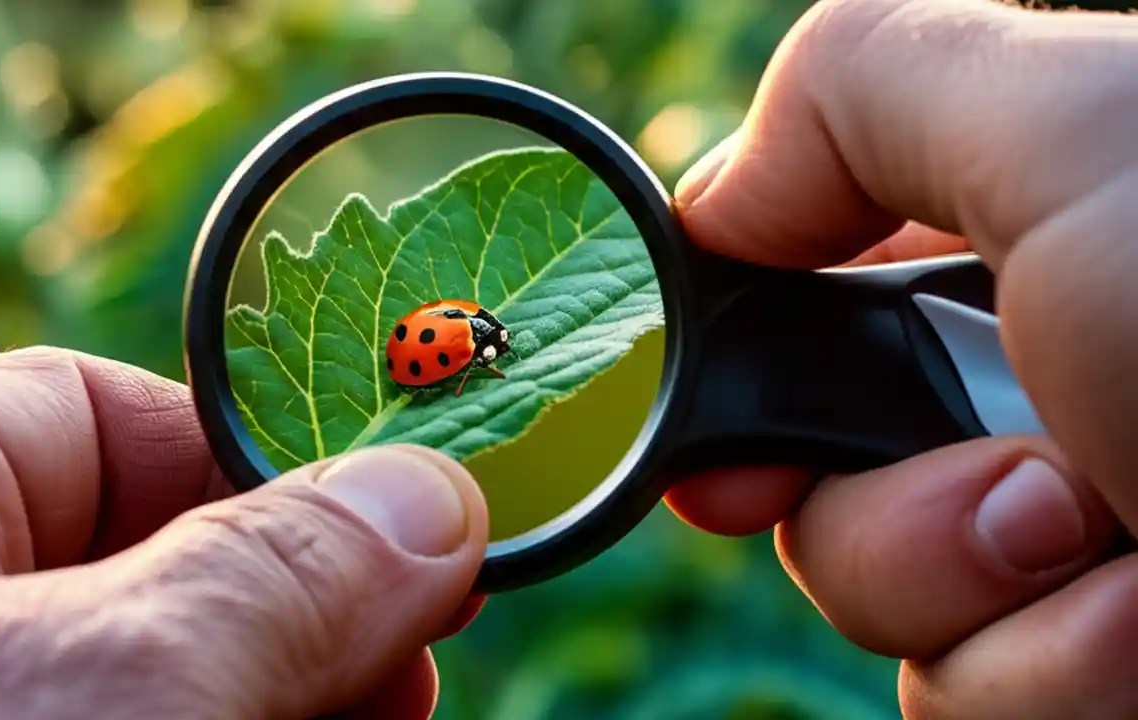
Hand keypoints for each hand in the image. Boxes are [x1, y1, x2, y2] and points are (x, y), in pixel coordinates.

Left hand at [0, 347, 487, 718]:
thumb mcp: (98, 685)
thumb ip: (268, 578)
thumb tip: (433, 499)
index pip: (94, 416)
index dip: (262, 452)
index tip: (399, 515)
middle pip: (163, 560)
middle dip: (314, 604)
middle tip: (416, 660)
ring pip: (177, 673)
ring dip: (310, 682)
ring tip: (397, 712)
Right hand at [669, 0, 1137, 716]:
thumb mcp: (1087, 122)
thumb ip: (862, 92)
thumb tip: (716, 204)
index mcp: (1022, 264)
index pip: (811, 327)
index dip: (740, 395)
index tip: (724, 463)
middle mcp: (1045, 407)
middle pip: (832, 502)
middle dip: (897, 526)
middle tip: (1039, 496)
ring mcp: (1087, 554)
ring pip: (902, 627)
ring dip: (997, 616)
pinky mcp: (1110, 666)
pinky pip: (986, 711)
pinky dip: (1064, 685)